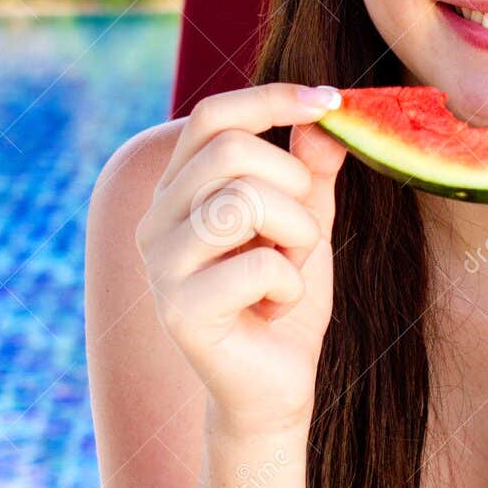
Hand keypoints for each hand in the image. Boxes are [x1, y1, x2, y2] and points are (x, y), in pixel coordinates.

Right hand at [134, 82, 347, 438]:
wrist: (272, 388)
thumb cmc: (283, 298)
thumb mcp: (305, 220)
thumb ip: (312, 168)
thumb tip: (324, 112)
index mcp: (179, 189)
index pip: (213, 115)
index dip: (273, 99)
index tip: (331, 101)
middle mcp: (156, 219)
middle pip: (230, 150)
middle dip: (293, 187)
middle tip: (298, 235)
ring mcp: (161, 264)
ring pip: (244, 201)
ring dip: (296, 237)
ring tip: (287, 270)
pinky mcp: (179, 310)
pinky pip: (258, 265)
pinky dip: (290, 286)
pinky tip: (274, 310)